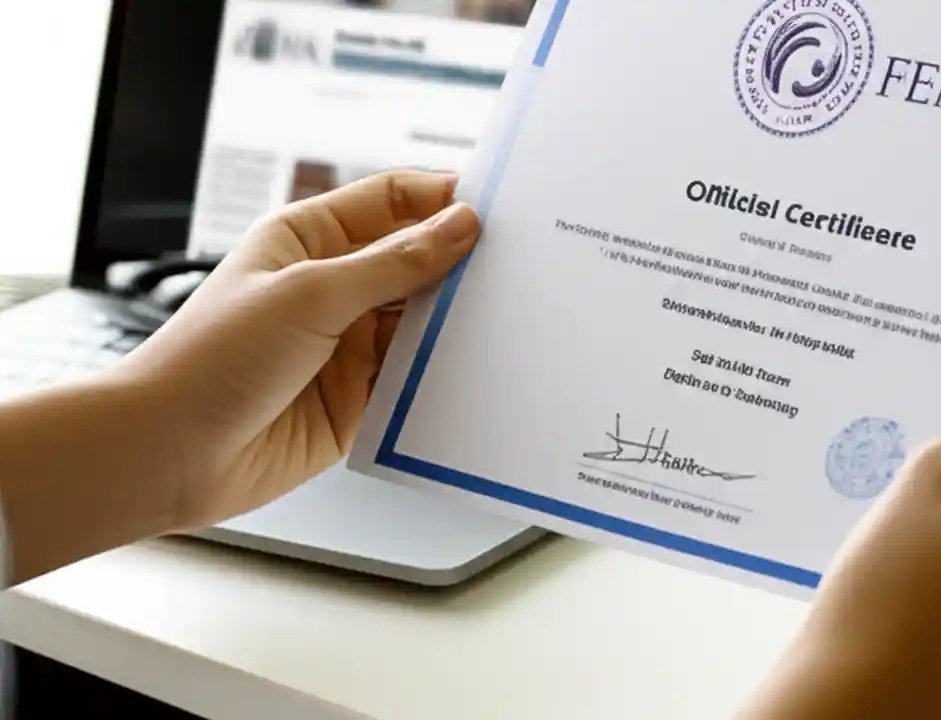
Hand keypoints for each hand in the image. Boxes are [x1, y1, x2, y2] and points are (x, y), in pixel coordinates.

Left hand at [115, 171, 478, 528]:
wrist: (170, 455)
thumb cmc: (210, 360)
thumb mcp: (310, 293)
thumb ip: (393, 264)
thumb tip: (459, 226)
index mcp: (308, 239)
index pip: (391, 201)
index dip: (442, 199)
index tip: (497, 209)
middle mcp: (331, 287)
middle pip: (415, 261)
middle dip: (461, 264)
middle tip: (518, 268)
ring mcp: (346, 344)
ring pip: (422, 322)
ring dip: (455, 322)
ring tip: (505, 319)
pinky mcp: (360, 398)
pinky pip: (416, 379)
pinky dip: (444, 374)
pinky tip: (475, 370)